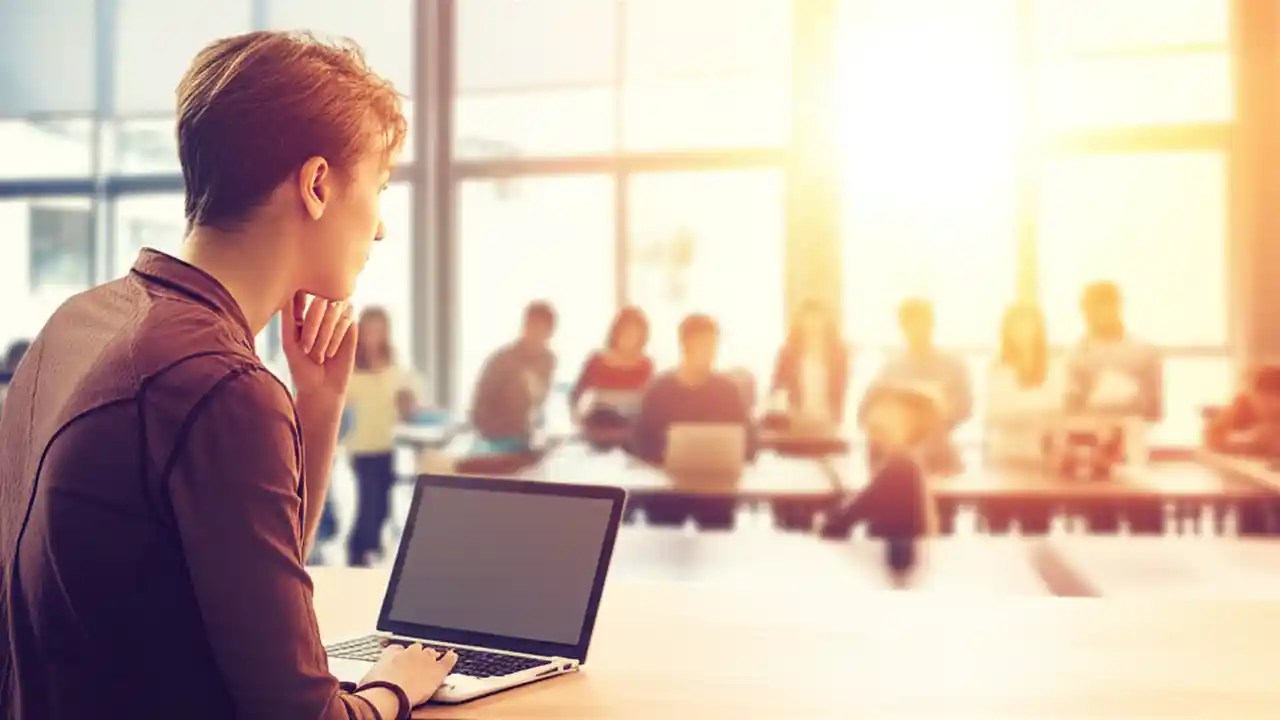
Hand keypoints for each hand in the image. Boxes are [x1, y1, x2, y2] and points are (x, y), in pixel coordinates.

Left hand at [281, 291, 355, 407]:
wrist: (321, 388)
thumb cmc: (301, 367)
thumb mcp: (289, 342)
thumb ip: (288, 316)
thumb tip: (288, 290)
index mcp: (302, 312)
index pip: (304, 291)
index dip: (300, 304)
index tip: (295, 326)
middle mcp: (321, 312)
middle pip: (320, 299)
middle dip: (313, 325)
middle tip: (307, 349)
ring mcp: (338, 318)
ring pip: (336, 308)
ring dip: (324, 333)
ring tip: (318, 355)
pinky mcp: (352, 327)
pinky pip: (347, 320)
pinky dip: (336, 337)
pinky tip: (330, 354)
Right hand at [361, 643, 457, 706]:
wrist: (389, 694)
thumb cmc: (375, 689)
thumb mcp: (368, 679)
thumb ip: (374, 675)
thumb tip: (370, 682)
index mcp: (392, 652)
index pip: (398, 649)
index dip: (401, 657)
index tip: (400, 664)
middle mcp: (409, 651)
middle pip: (417, 649)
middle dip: (416, 657)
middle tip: (414, 669)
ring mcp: (425, 659)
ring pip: (431, 653)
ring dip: (431, 659)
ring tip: (431, 666)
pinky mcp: (437, 669)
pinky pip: (448, 659)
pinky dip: (451, 658)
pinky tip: (452, 657)